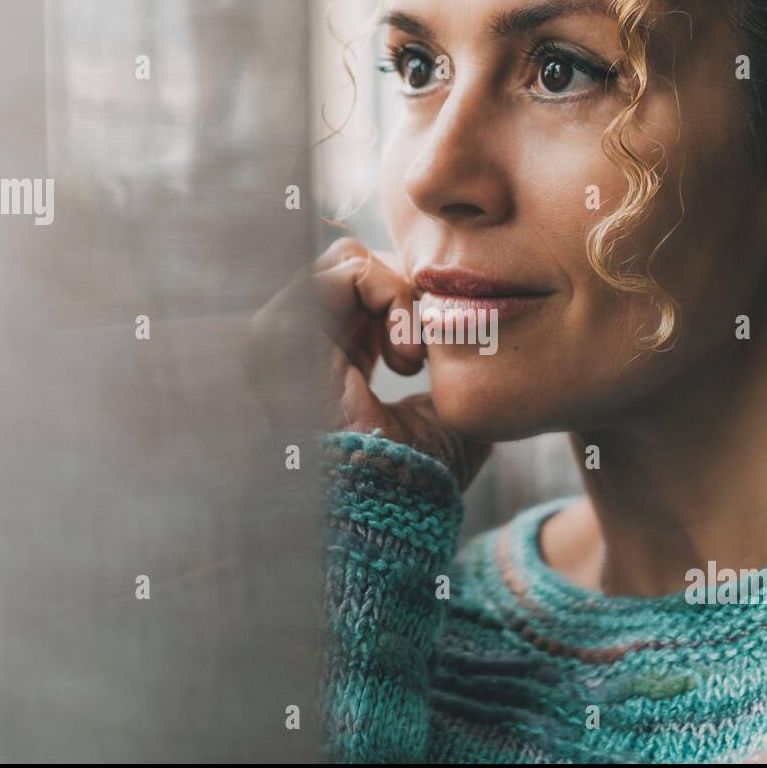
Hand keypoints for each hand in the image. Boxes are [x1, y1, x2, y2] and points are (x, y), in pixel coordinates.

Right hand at [246, 237, 491, 491]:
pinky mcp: (280, 332)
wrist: (394, 508)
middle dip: (403, 293)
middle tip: (425, 352)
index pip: (364, 286)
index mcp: (335, 358)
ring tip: (414, 356)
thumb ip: (454, 371)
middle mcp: (302, 344)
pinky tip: (405, 355)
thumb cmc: (421, 476)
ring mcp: (282, 337)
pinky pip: (344, 268)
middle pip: (355, 265)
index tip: (432, 359)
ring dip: (398, 296)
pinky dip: (388, 296)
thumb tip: (486, 341)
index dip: (408, 301)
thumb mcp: (446, 412)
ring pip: (350, 259)